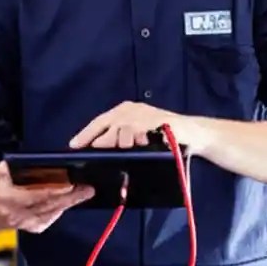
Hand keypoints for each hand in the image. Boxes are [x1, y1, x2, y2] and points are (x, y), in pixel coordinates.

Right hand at [0, 161, 94, 232]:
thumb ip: (6, 173)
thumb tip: (15, 165)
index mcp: (5, 198)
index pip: (35, 195)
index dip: (54, 190)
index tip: (69, 184)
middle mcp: (14, 214)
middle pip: (48, 204)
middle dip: (69, 196)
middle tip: (87, 188)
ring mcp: (22, 223)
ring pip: (51, 213)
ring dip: (69, 203)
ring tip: (85, 193)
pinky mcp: (28, 228)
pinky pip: (47, 220)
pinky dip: (59, 210)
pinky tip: (70, 202)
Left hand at [68, 101, 201, 151]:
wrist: (194, 133)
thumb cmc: (165, 136)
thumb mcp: (139, 135)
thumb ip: (122, 139)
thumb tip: (100, 150)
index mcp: (125, 110)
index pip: (100, 122)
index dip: (85, 134)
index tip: (72, 146)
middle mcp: (131, 109)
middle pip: (106, 126)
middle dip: (101, 143)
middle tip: (97, 155)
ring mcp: (143, 114)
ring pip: (120, 132)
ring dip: (119, 144)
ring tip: (123, 152)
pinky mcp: (154, 121)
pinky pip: (137, 133)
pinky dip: (134, 141)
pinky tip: (137, 146)